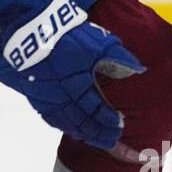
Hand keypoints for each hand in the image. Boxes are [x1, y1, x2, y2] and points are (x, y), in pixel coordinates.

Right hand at [2, 0, 143, 146]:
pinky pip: (53, 119)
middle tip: (112, 142)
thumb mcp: (96, 42)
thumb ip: (119, 57)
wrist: (31, 29)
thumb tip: (140, 70)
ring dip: (84, 134)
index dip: (108, 120)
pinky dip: (67, 127)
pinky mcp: (35, 96)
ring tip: (97, 140)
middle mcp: (62, 98)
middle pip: (82, 124)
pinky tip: (74, 130)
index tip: (120, 125)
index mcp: (78, 86)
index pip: (96, 111)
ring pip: (67, 124)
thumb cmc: (67, 35)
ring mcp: (46, 99)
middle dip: (99, 134)